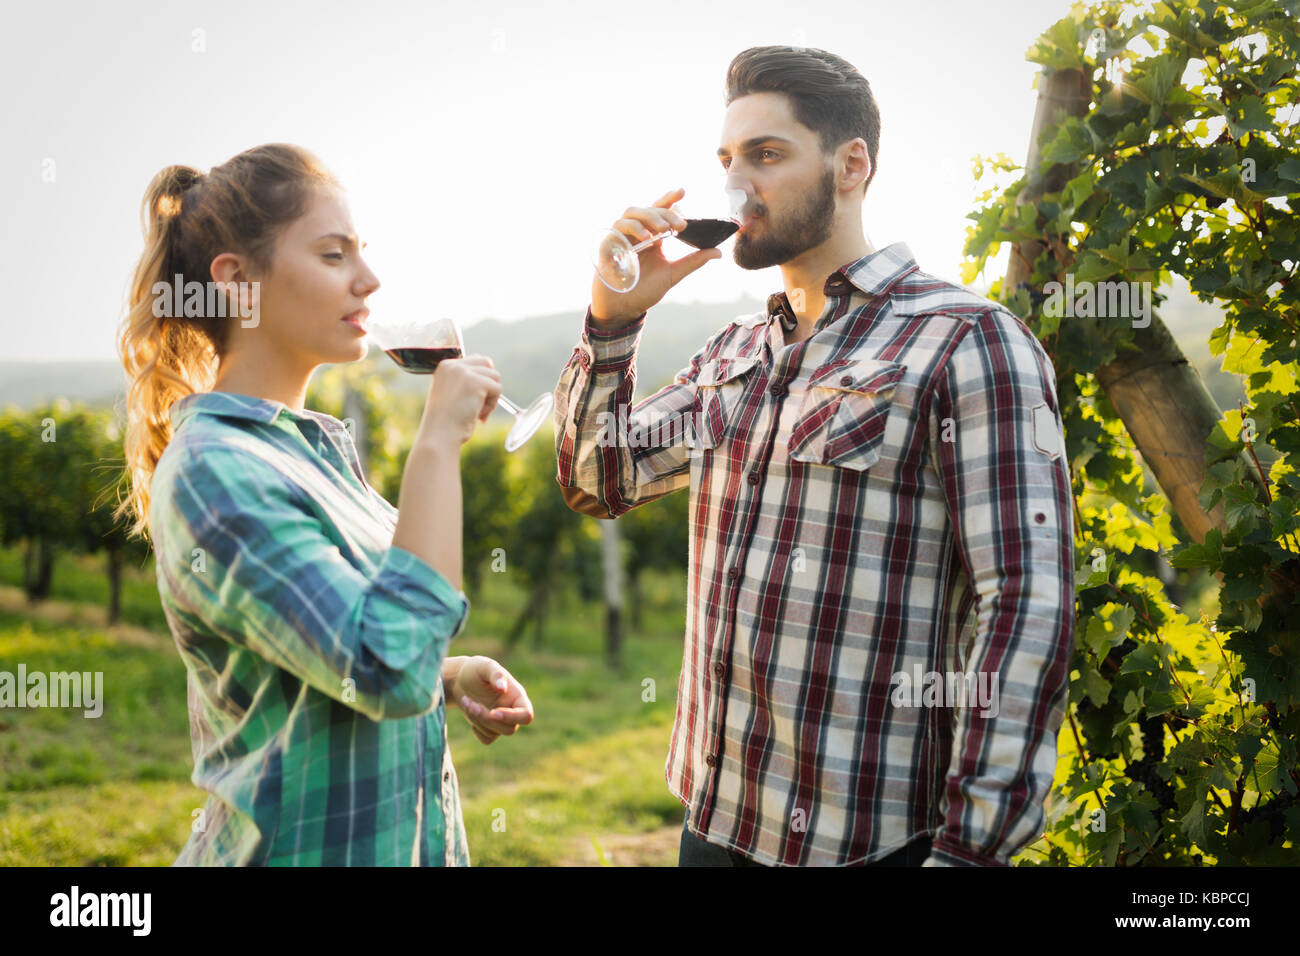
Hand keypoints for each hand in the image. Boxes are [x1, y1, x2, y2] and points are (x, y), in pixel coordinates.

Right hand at [419, 355, 501, 446]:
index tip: (470, 400)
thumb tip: (490, 372)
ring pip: (495, 376)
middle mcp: (454, 365)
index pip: (475, 360)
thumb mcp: (451, 393)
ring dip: (491, 396)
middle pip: (487, 363)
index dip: (480, 380)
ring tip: (477, 412)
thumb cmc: (446, 421)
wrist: (440, 435)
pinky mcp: (476, 383)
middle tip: (479, 404)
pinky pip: (498, 388)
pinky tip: (479, 415)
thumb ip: (464, 381)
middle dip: (489, 384)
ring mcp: (464, 372)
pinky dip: (492, 405)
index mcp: (445, 365)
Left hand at [452, 656, 533, 744]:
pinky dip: (477, 729)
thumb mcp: (484, 666)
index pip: (526, 715)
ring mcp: (501, 721)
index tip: (494, 711)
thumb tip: (503, 688)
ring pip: (496, 733)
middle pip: (509, 728)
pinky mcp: (490, 728)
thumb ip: (495, 674)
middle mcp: (512, 710)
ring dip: (478, 720)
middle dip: (487, 718)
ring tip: (466, 700)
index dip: (512, 717)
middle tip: (470, 702)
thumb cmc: (476, 669)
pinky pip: (488, 739)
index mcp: (517, 696)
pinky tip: (471, 712)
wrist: (461, 678)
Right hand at [590, 187, 721, 325]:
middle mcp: (637, 232)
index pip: (661, 211)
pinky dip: (633, 227)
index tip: (682, 191)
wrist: (623, 307)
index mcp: (653, 236)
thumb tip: (718, 252)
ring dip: (649, 217)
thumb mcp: (673, 274)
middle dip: (666, 213)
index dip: (670, 199)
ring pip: (632, 212)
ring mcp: (622, 235)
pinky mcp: (609, 242)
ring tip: (663, 229)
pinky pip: (619, 226)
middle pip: (650, 209)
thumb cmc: (644, 289)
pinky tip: (646, 236)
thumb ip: (693, 261)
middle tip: (680, 224)